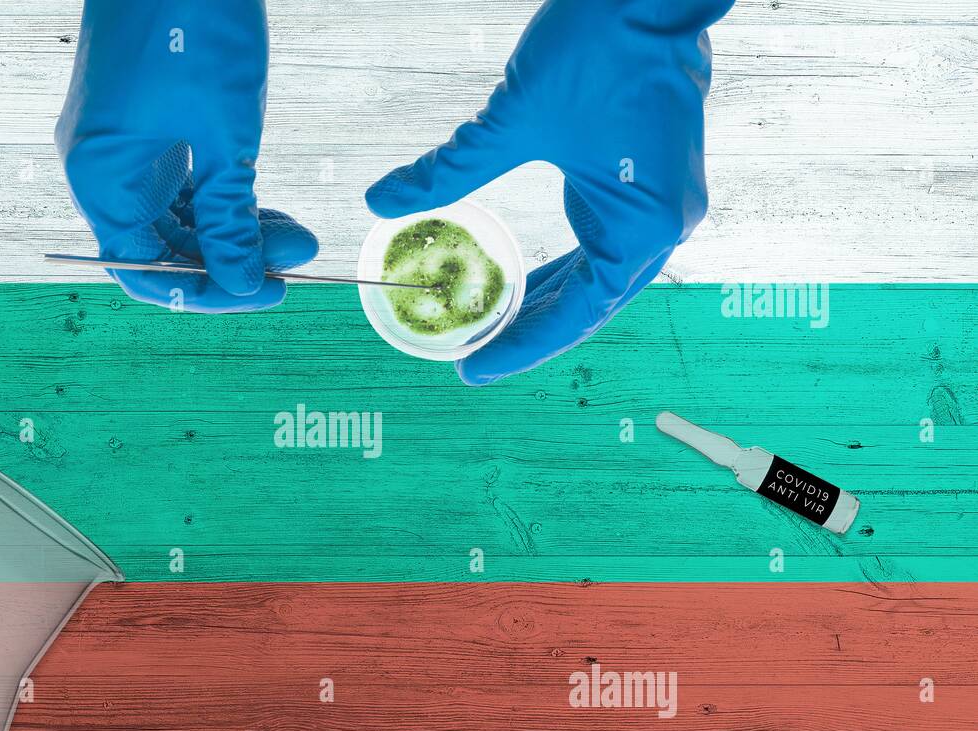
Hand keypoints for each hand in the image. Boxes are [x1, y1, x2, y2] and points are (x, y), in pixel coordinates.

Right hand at [56, 0, 317, 312]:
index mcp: (101, 179)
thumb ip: (230, 218)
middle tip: (295, 259)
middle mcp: (99, 168)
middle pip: (162, 247)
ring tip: (294, 232)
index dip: (205, 292)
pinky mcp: (140, 124)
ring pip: (175, 216)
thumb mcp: (224, 136)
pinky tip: (263, 204)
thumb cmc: (191, 24)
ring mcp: (119, 144)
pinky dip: (219, 197)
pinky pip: (177, 182)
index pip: (145, 271)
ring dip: (232, 229)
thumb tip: (242, 284)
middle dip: (231, 258)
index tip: (263, 292)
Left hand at [366, 0, 733, 383]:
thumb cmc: (595, 47)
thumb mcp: (510, 120)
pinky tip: (528, 281)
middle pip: (589, 306)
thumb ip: (447, 170)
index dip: (520, 348)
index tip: (471, 370)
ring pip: (598, 279)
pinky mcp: (652, 184)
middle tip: (473, 357)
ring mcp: (662, 207)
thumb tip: (379, 200)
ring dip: (548, 302)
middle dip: (530, 332)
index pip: (575, 315)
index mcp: (639, 228)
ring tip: (493, 327)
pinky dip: (567, 267)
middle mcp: (661, 228)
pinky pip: (606, 244)